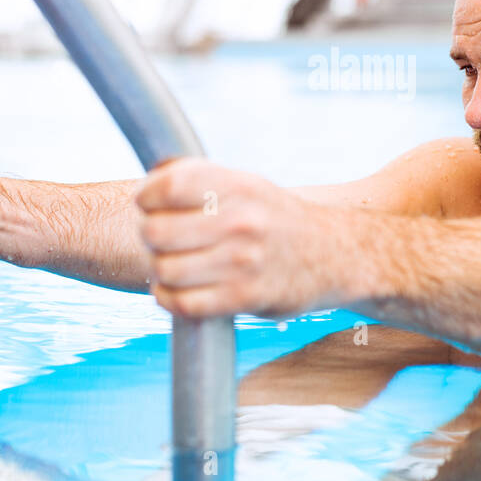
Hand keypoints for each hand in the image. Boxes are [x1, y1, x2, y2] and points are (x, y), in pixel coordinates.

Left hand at [135, 158, 340, 318]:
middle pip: (157, 231)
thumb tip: (150, 177)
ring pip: (165, 270)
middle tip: (157, 238)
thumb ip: (201, 179)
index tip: (147, 204)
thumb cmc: (276, 218)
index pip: (167, 186)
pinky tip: (174, 290)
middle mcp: (241, 221)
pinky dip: (168, 299)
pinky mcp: (246, 297)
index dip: (146, 196)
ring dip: (159, 271)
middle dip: (148, 236)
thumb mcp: (247, 185)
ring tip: (170, 265)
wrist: (334, 254)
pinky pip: (183, 303)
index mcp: (238, 186)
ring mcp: (244, 262)